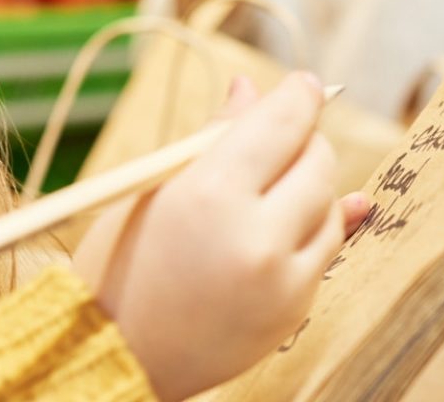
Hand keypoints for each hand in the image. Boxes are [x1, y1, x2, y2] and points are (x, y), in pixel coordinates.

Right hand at [72, 74, 370, 400]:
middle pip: (316, 162)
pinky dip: (313, 230)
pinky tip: (303, 217)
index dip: (299, 97)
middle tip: (282, 136)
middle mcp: (256, 237)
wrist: (114, 357)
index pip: (282, 124)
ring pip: (329, 207)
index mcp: (210, 195)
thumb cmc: (117, 266)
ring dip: (310, 188)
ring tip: (271, 188)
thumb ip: (211, 138)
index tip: (304, 86)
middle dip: (304, 141)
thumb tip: (250, 88)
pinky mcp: (294, 313)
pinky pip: (324, 253)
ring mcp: (283, 281)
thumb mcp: (152, 190)